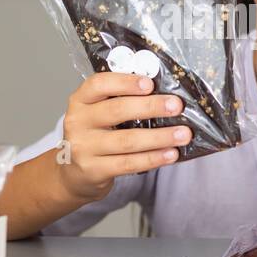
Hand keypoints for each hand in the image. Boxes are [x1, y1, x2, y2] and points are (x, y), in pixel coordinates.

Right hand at [57, 72, 191, 202]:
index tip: (150, 83)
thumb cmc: (94, 136)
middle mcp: (77, 122)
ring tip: (183, 134)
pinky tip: (170, 154)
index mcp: (80, 100)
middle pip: (116, 110)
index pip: (99, 84)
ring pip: (127, 140)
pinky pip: (128, 163)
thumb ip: (120, 100)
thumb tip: (163, 93)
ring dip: (159, 137)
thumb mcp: (97, 113)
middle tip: (176, 106)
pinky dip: (153, 158)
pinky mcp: (93, 170)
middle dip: (151, 107)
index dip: (125, 82)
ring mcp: (83, 147)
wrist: (72, 174)